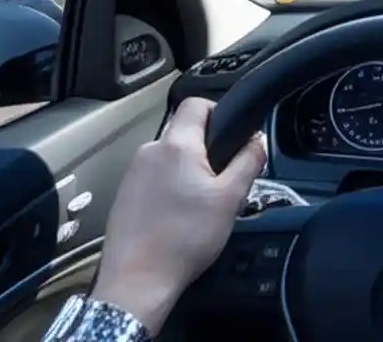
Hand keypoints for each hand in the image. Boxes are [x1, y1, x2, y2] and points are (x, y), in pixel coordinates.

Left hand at [91, 97, 266, 333]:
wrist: (138, 280)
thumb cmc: (184, 240)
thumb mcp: (230, 199)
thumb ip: (248, 161)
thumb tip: (258, 140)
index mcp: (176, 145)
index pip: (196, 103)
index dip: (219, 112)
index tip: (231, 136)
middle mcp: (149, 151)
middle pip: (184, 132)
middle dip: (206, 151)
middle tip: (221, 182)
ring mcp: (132, 173)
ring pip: (169, 157)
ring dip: (187, 172)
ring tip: (199, 205)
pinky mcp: (124, 195)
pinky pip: (153, 178)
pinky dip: (169, 189)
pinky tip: (178, 217)